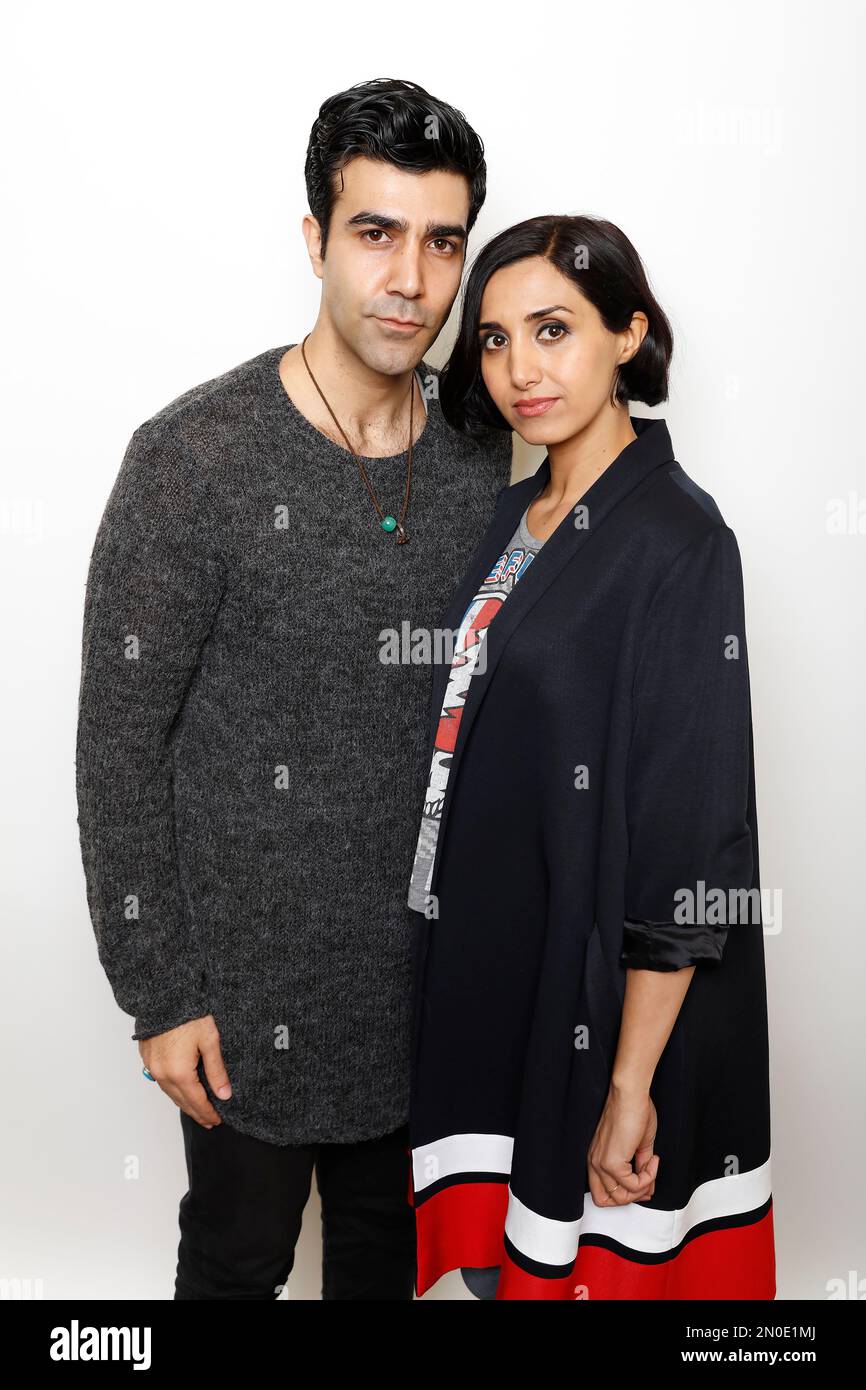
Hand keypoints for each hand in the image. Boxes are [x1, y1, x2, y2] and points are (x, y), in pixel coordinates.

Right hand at [138, 1014, 231, 1128]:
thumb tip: (224, 1094)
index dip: (208, 1112)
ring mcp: (152, 1066)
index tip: (217, 1120)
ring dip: (183, 1102)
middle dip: (196, 1112)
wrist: (164, 996)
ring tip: (197, 1108)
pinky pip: (161, 1081)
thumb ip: (216, 1070)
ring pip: (169, 1092)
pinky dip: (173, 1089)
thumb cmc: (188, 1015)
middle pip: (181, 1101)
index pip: (196, 1101)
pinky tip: (181, 1088)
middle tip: (209, 1121)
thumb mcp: (210, 1041)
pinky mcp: (147, 1058)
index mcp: (179, 1072)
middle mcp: (162, 1074)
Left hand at [587, 1082, 658, 1206]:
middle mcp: (594, 1163)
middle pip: (605, 1200)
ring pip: (620, 1197)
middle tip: (647, 1183)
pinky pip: (632, 1186)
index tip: (645, 1186)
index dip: (626, 1194)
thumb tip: (648, 1187)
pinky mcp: (611, 1162)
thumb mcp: (639, 1146)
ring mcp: (601, 1164)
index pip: (603, 1192)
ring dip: (642, 1188)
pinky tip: (652, 1161)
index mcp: (597, 1158)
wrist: (630, 1095)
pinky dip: (647, 1178)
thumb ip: (641, 1168)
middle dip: (630, 1197)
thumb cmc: (633, 1111)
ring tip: (652, 1168)